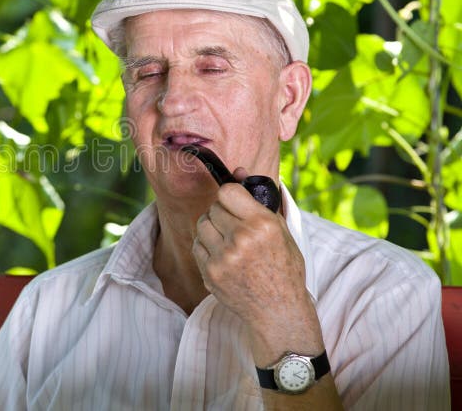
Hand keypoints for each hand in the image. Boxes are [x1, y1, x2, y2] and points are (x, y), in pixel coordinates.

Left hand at [192, 168, 323, 363]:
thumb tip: (238, 171)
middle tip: (234, 225)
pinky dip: (206, 246)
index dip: (229, 196)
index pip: (227, 192)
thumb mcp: (282, 231)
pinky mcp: (210, 273)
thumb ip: (258, 201)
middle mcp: (241, 239)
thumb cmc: (284, 268)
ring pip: (202, 225)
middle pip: (213, 208)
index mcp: (262, 225)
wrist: (278, 311)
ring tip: (228, 240)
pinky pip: (197, 246)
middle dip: (222, 213)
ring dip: (211, 228)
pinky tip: (222, 255)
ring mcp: (223, 258)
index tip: (234, 202)